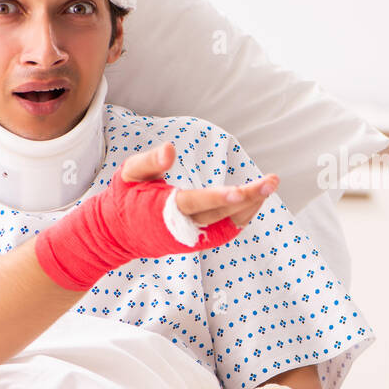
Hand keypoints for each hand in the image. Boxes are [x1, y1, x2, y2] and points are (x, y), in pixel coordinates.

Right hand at [120, 142, 276, 229]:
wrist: (117, 234)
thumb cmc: (125, 199)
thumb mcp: (128, 174)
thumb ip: (149, 162)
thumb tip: (170, 148)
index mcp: (163, 210)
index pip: (194, 203)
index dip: (216, 198)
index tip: (238, 191)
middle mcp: (182, 228)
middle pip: (220, 214)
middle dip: (248, 199)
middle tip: (271, 181)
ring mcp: (193, 237)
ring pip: (228, 224)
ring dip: (251, 206)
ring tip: (269, 184)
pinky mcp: (199, 240)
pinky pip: (226, 229)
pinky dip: (243, 215)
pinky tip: (256, 198)